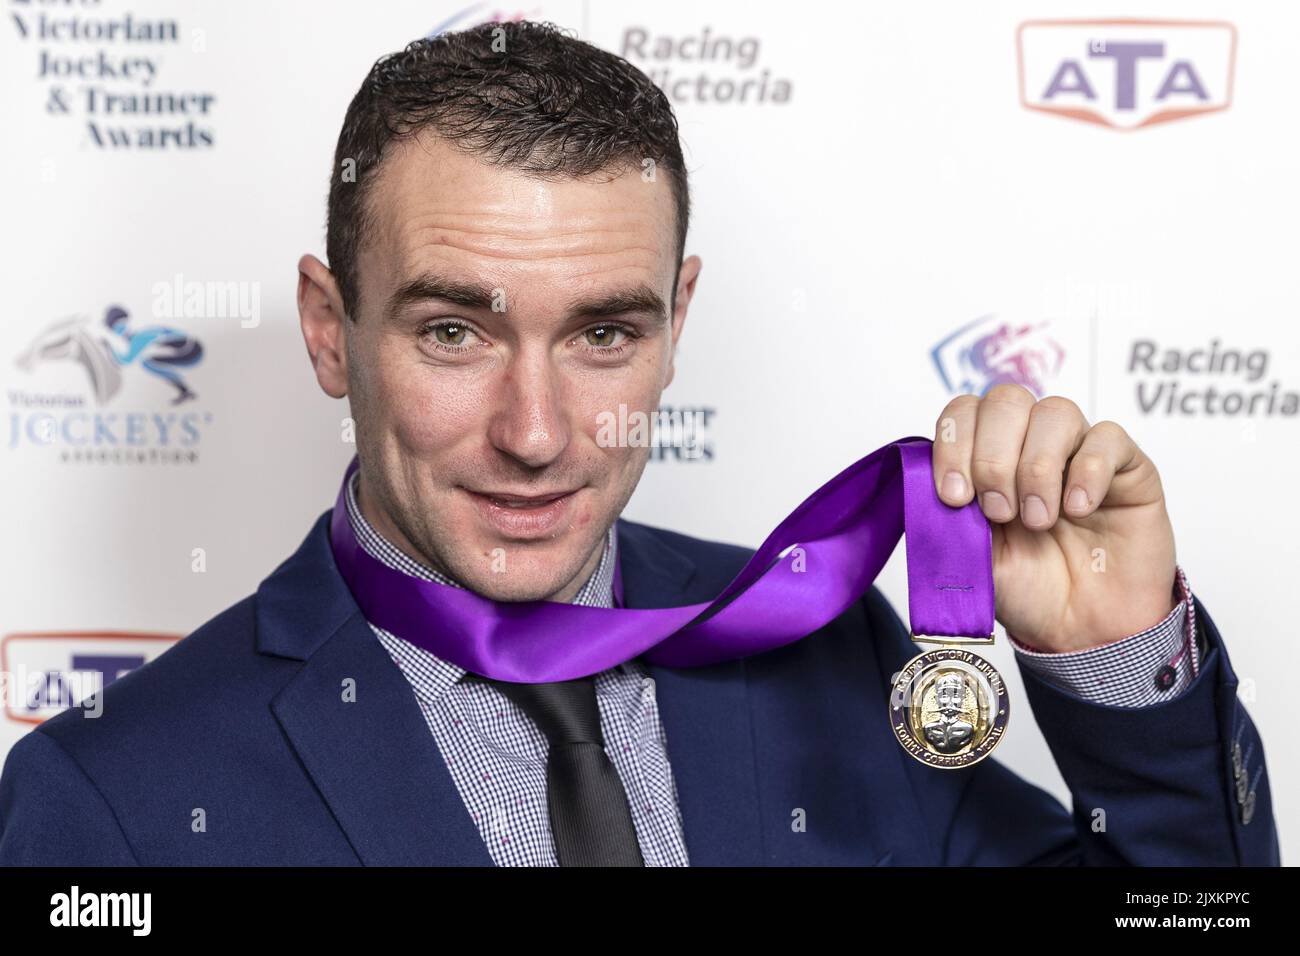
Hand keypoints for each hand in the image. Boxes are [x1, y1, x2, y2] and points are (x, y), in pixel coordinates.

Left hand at [931, 384, 1177, 652]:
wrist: (1083, 627)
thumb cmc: (1028, 587)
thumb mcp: (973, 557)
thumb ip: (950, 517)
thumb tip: (930, 487)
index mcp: (985, 457)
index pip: (964, 412)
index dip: (955, 444)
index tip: (955, 496)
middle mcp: (1030, 444)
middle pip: (1007, 400)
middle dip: (993, 457)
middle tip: (999, 512)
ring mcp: (1078, 450)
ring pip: (1056, 412)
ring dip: (1037, 468)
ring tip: (1039, 520)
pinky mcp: (1126, 466)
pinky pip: (1108, 437)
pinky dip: (1087, 471)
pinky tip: (1078, 508)